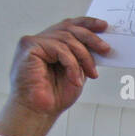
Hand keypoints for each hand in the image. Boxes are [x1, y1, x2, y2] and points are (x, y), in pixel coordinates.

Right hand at [0, 17, 110, 135]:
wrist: (39, 112)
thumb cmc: (55, 95)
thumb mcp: (76, 72)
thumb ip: (83, 57)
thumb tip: (101, 46)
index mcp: (50, 43)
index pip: (69, 26)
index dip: (87, 23)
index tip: (104, 26)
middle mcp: (40, 39)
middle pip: (69, 29)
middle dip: (91, 38)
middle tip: (105, 49)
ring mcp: (33, 42)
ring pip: (67, 39)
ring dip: (84, 57)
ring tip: (91, 73)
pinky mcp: (29, 47)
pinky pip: (59, 49)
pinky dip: (72, 64)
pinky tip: (75, 79)